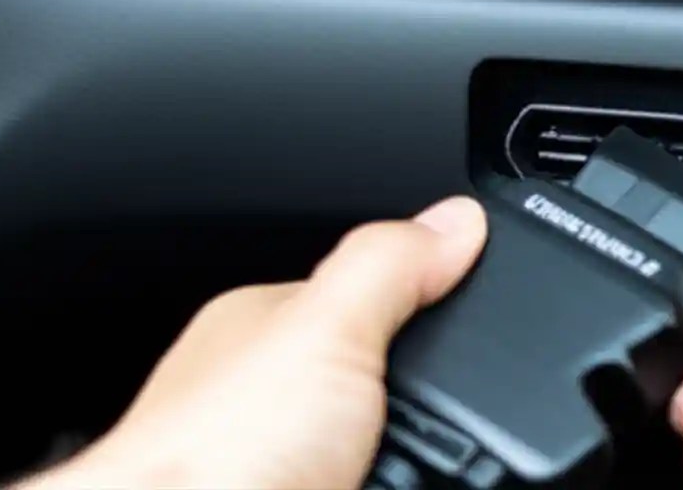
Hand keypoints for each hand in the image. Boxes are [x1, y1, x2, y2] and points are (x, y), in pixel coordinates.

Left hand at [19, 195, 486, 489]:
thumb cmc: (201, 464)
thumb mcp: (320, 334)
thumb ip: (386, 269)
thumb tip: (454, 218)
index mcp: (274, 332)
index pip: (372, 292)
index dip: (432, 304)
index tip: (482, 319)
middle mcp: (278, 400)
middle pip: (394, 382)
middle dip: (433, 408)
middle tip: (426, 427)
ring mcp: (290, 460)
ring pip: (391, 446)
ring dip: (418, 459)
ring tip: (394, 468)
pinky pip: (386, 482)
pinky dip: (397, 484)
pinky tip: (388, 484)